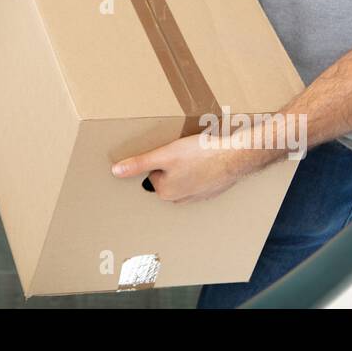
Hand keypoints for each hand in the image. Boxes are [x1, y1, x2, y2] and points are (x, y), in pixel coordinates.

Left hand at [110, 130, 260, 203]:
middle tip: (184, 152)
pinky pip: (200, 179)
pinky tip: (207, 160)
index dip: (160, 158)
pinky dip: (201, 170)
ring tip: (196, 155)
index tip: (170, 151)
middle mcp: (180, 199)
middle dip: (173, 164)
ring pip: (184, 177)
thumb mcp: (164, 155)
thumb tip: (116, 172)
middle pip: (167, 176)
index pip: (152, 172)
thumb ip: (139, 164)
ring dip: (188, 167)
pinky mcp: (212, 190)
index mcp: (166, 192)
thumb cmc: (200, 154)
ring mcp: (198, 197)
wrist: (235, 156)